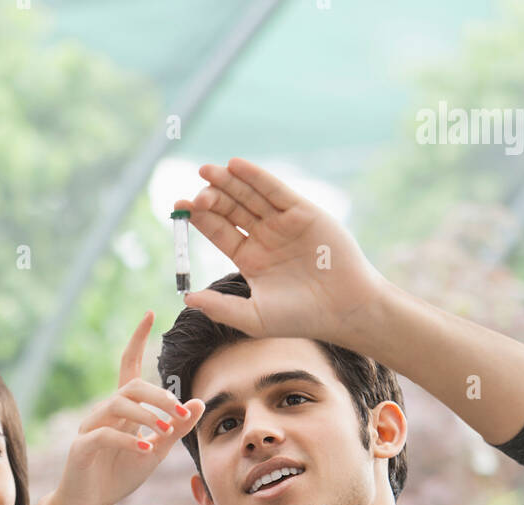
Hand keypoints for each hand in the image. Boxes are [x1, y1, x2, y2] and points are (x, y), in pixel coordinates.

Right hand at [51, 311, 203, 504]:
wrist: (88, 504)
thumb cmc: (118, 475)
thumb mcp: (156, 451)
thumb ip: (175, 429)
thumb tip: (198, 402)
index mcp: (122, 409)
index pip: (128, 366)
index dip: (138, 340)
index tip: (150, 313)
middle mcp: (104, 411)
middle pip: (131, 386)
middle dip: (160, 396)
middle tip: (181, 414)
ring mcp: (90, 427)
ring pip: (119, 405)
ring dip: (147, 417)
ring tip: (165, 433)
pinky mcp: (82, 447)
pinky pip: (106, 434)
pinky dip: (130, 441)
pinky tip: (147, 451)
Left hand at [175, 157, 387, 348]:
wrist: (343, 309)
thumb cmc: (300, 318)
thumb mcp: (254, 318)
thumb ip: (221, 308)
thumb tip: (187, 299)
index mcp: (250, 259)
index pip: (219, 231)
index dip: (200, 218)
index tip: (180, 207)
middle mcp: (264, 237)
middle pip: (231, 209)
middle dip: (212, 198)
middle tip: (195, 194)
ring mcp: (283, 223)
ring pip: (250, 196)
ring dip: (228, 182)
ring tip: (207, 171)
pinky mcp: (302, 212)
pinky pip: (275, 190)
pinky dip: (256, 177)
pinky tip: (235, 166)